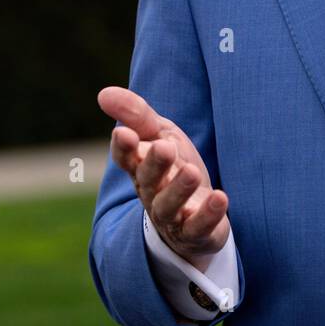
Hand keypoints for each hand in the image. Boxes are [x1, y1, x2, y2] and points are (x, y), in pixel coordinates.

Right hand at [98, 86, 229, 264]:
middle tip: (164, 147)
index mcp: (140, 167)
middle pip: (148, 179)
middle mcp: (152, 192)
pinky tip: (220, 198)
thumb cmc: (173, 167)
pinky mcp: (196, 232)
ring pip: (169, 206)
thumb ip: (137, 115)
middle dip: (155, 163)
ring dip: (179, 189)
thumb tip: (104, 93)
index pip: (126, 157)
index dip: (123, 147)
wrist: (195, 214)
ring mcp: (173, 215)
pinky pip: (198, 227)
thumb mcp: (160, 135)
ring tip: (192, 172)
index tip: (124, 133)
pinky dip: (208, 215)